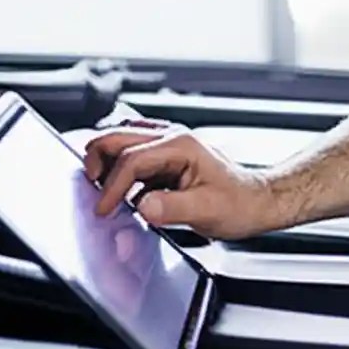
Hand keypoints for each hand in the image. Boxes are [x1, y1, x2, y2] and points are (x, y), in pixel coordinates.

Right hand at [82, 122, 289, 239]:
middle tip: (91, 191)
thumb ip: (173, 208)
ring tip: (102, 189)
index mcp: (181, 146)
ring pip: (121, 141)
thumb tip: (143, 205)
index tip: (103, 209)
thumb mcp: (207, 211)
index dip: (112, 186)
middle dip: (97, 161)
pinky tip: (121, 190)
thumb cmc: (240, 203)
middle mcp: (172, 138)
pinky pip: (132, 153)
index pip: (132, 159)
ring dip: (106, 162)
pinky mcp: (166, 158)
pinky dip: (119, 168)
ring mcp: (168, 145)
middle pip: (117, 136)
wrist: (258, 202)